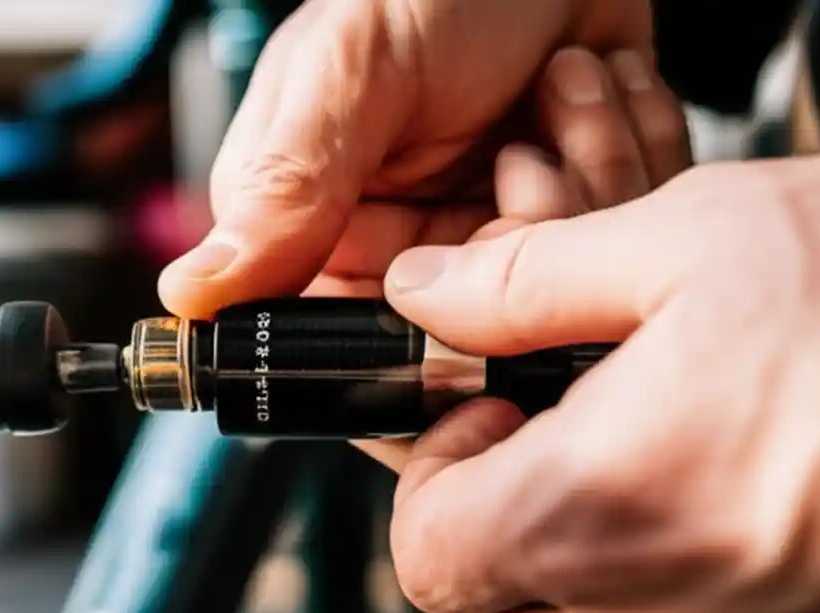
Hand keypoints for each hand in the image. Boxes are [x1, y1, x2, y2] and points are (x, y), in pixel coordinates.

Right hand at [157, 0, 654, 317]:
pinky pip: (621, 245)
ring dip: (585, 182)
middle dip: (515, 242)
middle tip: (521, 149)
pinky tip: (597, 84)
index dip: (408, 334)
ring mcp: (491, 230)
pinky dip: (630, 157)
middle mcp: (402, 241)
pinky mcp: (572, 212)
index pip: (341, 340)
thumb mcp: (351, 65)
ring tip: (563, 85)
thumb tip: (189, 292)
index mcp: (313, 224)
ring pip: (558, 295)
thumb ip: (283, 183)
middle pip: (465, 332)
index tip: (452, 274)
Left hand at [385, 151, 819, 612]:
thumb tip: (429, 293)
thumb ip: (527, 282)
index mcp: (611, 515)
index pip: (429, 557)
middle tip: (545, 460)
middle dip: (488, 553)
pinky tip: (717, 546)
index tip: (485, 422)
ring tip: (633, 499)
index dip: (434, 481)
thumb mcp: (699, 241)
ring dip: (568, 607)